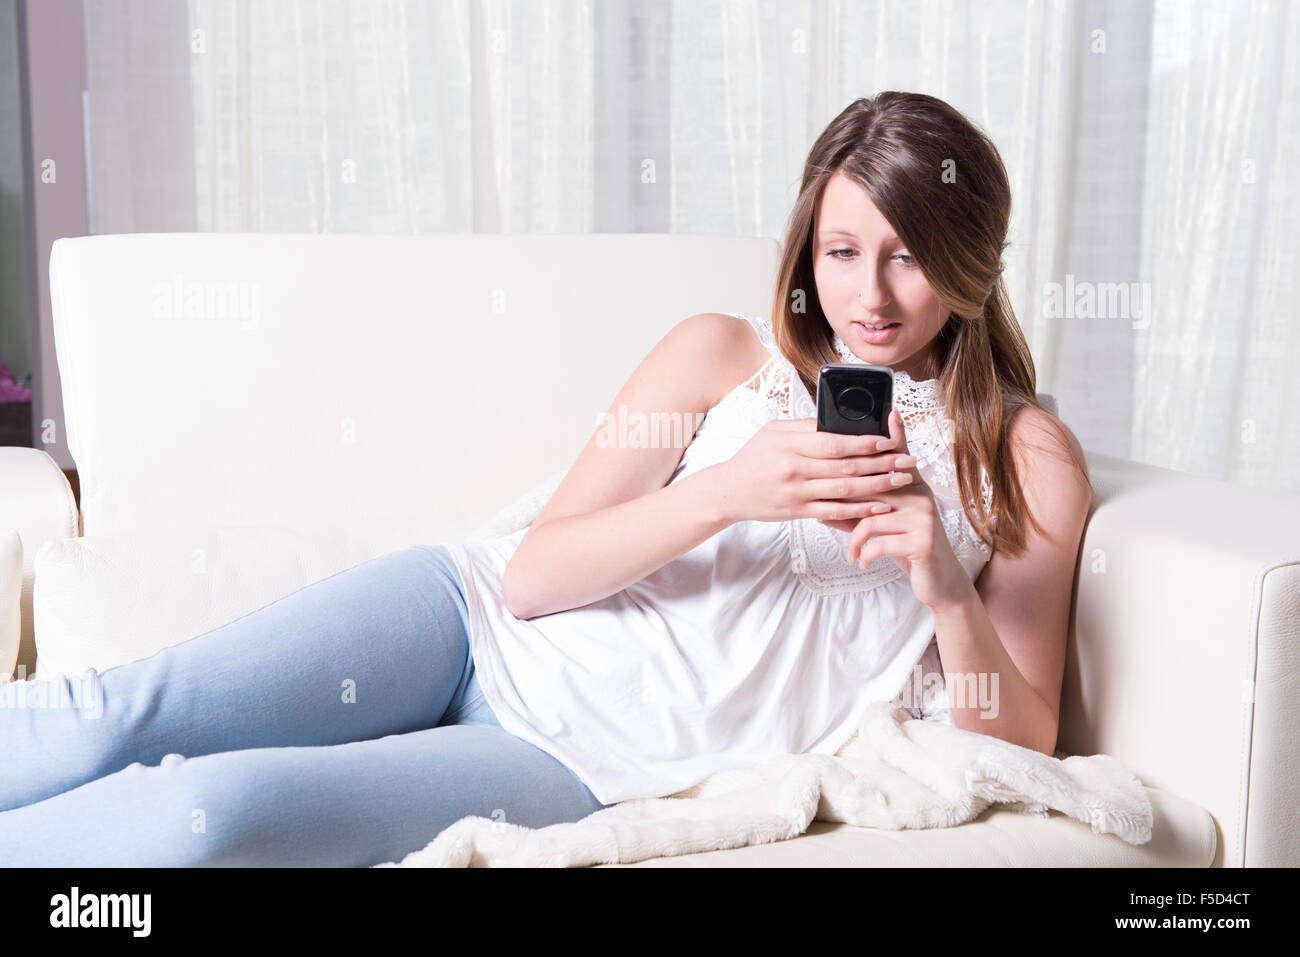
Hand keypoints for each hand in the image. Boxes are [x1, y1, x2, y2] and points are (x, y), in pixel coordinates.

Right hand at [714, 417, 917, 524]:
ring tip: (901, 481)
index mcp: (789, 445)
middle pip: (846, 468)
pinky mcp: (798, 512)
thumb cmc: (751, 458)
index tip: (889, 440)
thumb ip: (804, 427)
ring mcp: (797, 494)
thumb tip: (837, 422)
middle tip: (907, 461)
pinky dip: (858, 510)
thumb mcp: (772, 431)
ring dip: (877, 487)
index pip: (834, 444)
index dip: (865, 443)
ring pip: (845, 491)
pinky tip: (878, 505)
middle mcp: (794, 470)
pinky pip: (834, 512)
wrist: (728, 491)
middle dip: (881, 464)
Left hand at [816, 408, 973, 610]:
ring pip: (871, 518)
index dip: (892, 435)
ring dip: (855, 540)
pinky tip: (862, 562)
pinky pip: (880, 542)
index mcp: (911, 487)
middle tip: (824, 516)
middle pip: (874, 487)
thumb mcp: (884, 525)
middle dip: (846, 505)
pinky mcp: (923, 541)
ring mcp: (924, 517)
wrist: (938, 580)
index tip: (889, 413)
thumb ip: (859, 509)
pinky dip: (866, 554)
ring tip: (852, 552)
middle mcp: (920, 496)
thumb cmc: (905, 547)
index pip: (897, 457)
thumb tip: (826, 502)